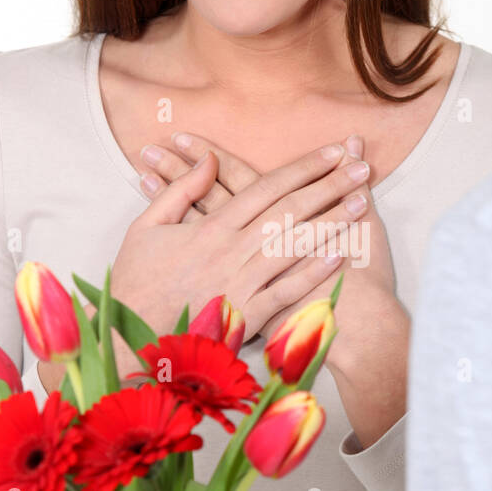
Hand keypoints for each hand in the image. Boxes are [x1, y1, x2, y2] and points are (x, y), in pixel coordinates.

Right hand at [111, 137, 371, 343]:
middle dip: (329, 187)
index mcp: (210, 227)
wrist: (128, 338)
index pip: (266, 188)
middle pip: (290, 211)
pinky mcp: (247, 316)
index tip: (332, 152)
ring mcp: (242, 284)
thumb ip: (180, 191)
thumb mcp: (146, 227)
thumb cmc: (137, 281)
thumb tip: (210, 160)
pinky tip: (340, 254)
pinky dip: (313, 273)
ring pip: (295, 246)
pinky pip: (286, 291)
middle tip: (363, 169)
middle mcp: (232, 252)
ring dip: (331, 223)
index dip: (302, 168)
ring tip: (363, 203)